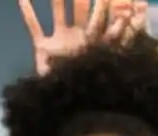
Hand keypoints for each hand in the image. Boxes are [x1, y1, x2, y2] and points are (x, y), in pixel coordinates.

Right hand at [20, 0, 144, 75]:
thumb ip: (114, 41)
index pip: (100, 19)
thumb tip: (129, 22)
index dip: (103, 5)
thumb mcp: (102, 62)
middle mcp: (77, 38)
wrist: (66, 103)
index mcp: (92, 43)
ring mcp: (59, 40)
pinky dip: (28, 13)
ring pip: (58, 13)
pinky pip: (34, 27)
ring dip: (57, 0)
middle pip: (80, 11)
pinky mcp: (42, 46)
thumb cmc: (86, 87)